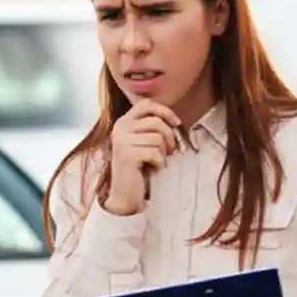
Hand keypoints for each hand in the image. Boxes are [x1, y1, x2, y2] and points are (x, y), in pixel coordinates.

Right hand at [102, 100, 181, 214]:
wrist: (125, 192)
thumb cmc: (138, 166)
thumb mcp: (143, 142)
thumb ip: (151, 128)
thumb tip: (174, 121)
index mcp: (123, 122)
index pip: (146, 105)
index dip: (165, 111)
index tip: (176, 123)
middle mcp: (120, 128)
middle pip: (156, 121)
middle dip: (169, 136)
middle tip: (169, 150)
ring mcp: (122, 141)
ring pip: (157, 138)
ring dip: (163, 153)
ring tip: (156, 162)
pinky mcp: (127, 155)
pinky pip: (154, 153)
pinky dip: (159, 163)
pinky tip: (153, 169)